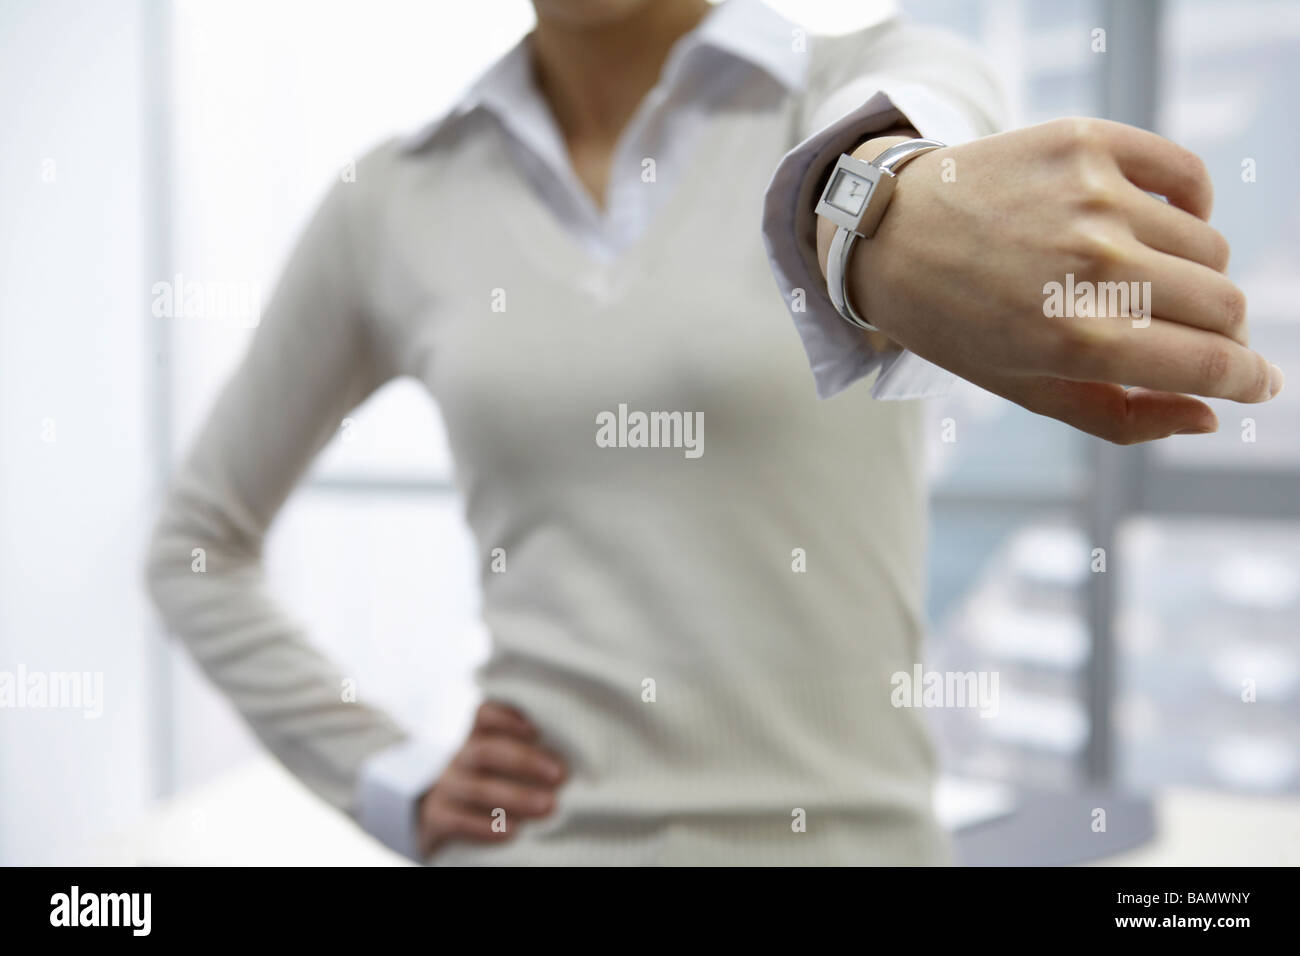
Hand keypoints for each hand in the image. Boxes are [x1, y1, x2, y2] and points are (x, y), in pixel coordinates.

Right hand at [417, 701, 565, 855]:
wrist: (442, 816)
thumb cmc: (493, 782)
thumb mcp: (504, 761)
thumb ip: (533, 753)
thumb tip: (578, 763)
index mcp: (479, 736)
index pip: (486, 714)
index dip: (509, 717)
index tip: (538, 728)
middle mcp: (462, 756)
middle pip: (487, 750)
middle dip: (525, 761)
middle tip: (561, 775)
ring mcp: (448, 786)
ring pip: (477, 788)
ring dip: (515, 796)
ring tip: (548, 806)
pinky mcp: (438, 817)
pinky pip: (458, 820)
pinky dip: (485, 827)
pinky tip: (513, 833)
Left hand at [820, 118, 1283, 443]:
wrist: (892, 235)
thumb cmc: (960, 325)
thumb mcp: (1028, 388)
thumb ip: (1124, 416)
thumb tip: (1210, 416)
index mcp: (1076, 338)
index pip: (1211, 360)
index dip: (1250, 378)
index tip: (1262, 382)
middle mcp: (1091, 264)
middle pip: (1224, 303)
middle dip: (1221, 332)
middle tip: (1188, 334)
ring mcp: (1091, 197)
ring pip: (1210, 244)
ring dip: (1192, 273)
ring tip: (1139, 280)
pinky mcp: (1086, 143)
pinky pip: (1188, 175)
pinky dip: (1190, 205)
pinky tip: (1153, 226)